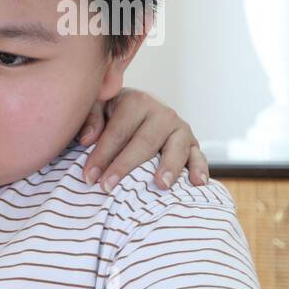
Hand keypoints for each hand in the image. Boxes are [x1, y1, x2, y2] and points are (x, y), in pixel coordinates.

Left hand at [78, 89, 208, 190]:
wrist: (136, 111)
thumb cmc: (110, 113)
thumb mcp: (96, 108)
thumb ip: (90, 119)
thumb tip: (88, 139)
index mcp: (136, 101)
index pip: (118, 131)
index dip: (102, 155)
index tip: (88, 177)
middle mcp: (161, 113)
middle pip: (144, 142)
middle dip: (125, 166)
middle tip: (108, 187)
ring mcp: (180, 128)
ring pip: (176, 147)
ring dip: (170, 166)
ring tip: (161, 184)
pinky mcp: (192, 143)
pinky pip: (198, 156)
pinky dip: (200, 168)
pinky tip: (197, 183)